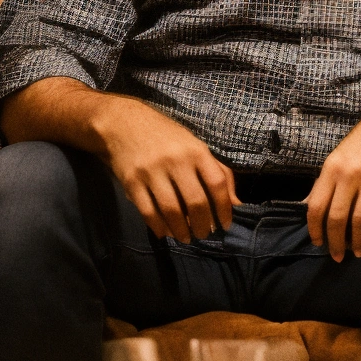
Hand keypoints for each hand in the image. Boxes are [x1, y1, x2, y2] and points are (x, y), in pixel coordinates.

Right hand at [91, 98, 236, 242]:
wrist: (124, 123)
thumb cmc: (169, 138)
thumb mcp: (197, 148)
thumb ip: (219, 173)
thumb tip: (235, 204)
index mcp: (197, 152)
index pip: (217, 184)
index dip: (224, 208)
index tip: (225, 225)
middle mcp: (176, 161)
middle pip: (195, 201)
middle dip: (203, 224)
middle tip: (205, 235)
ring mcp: (152, 171)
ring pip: (171, 209)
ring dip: (181, 229)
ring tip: (187, 237)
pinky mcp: (131, 181)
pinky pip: (147, 210)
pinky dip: (158, 226)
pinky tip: (165, 233)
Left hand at [307, 87, 360, 260]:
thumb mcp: (341, 154)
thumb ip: (328, 180)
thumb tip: (312, 205)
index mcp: (331, 168)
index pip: (316, 206)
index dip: (316, 229)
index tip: (319, 243)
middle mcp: (349, 175)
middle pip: (337, 218)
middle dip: (336, 242)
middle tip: (338, 256)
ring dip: (359, 241)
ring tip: (360, 252)